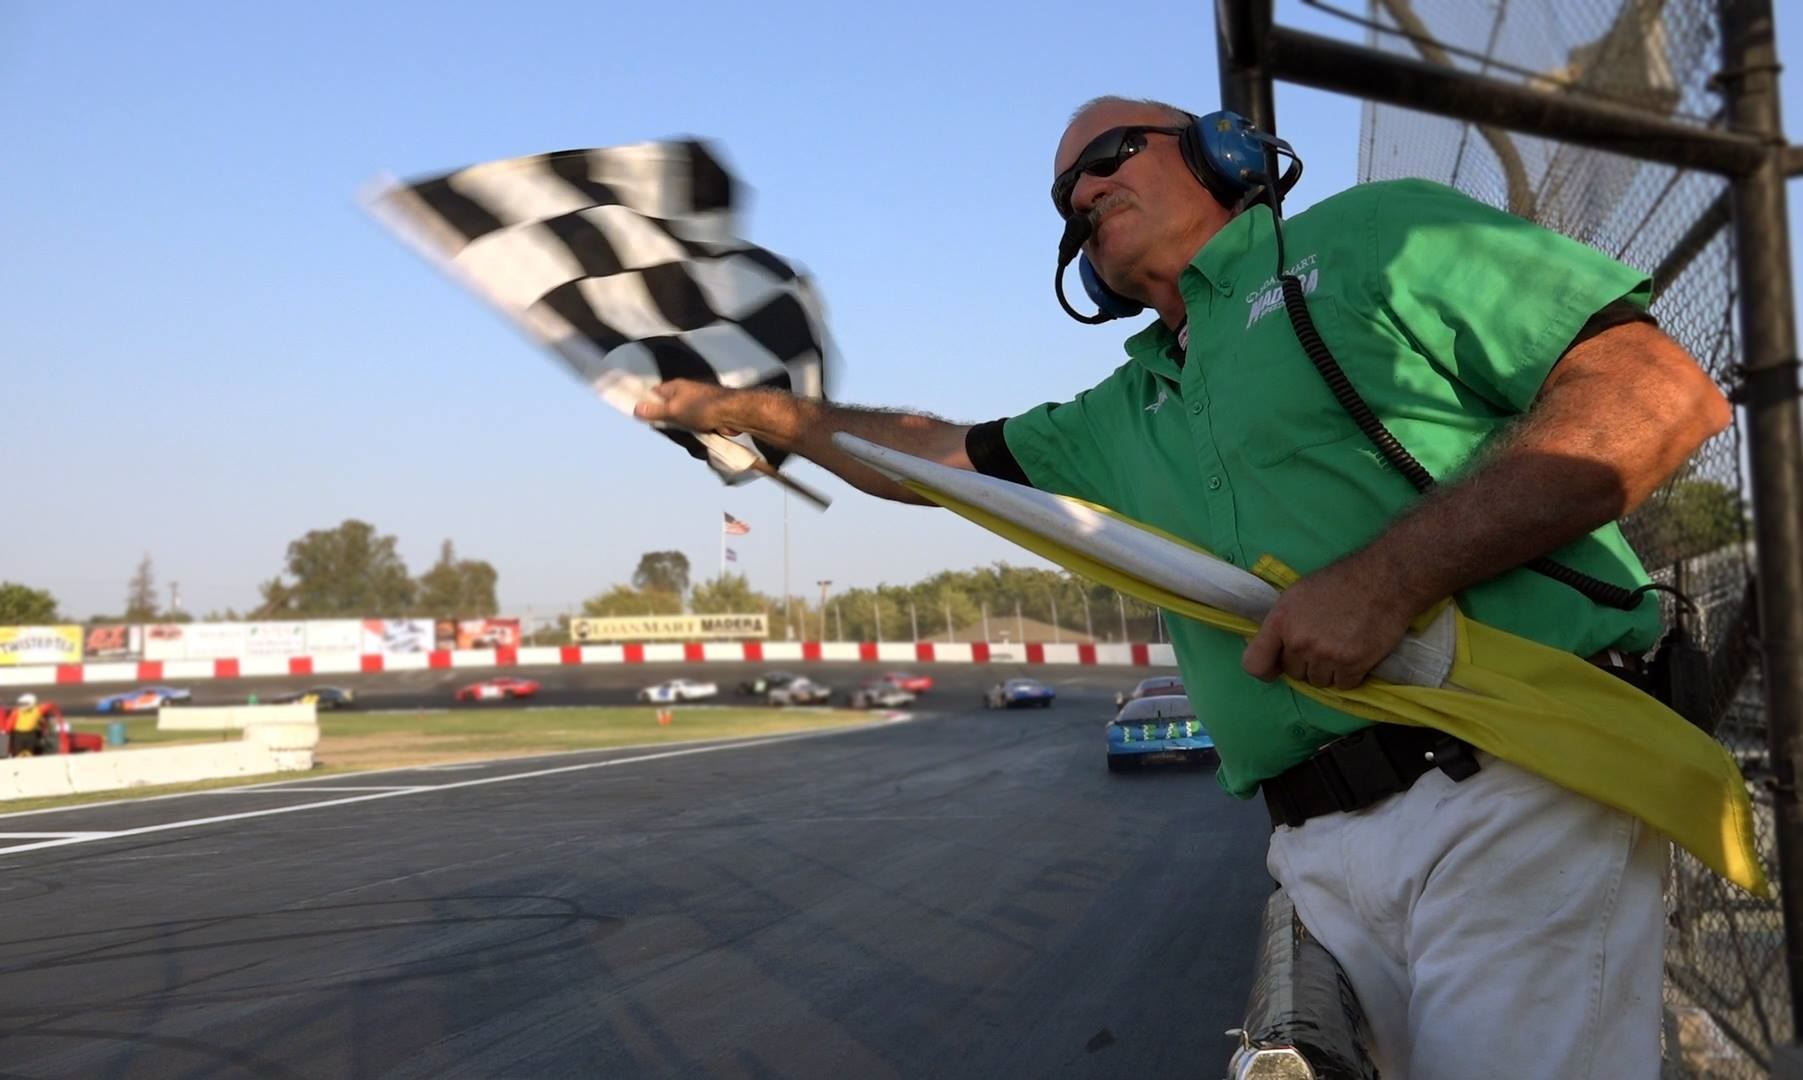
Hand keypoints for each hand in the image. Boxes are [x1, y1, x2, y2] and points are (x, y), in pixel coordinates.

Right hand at [632, 380, 743, 435]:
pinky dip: (693, 432)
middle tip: (668, 431)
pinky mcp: (705, 416)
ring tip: (687, 435)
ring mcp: (696, 405)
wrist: (732, 413)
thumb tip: (635, 408)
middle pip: (667, 410)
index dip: (647, 405)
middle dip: (667, 423)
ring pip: (680, 421)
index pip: (654, 393)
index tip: (644, 418)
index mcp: (674, 387)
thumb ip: (654, 410)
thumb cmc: (701, 408)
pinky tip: (696, 438)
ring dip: (681, 430)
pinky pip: (693, 426)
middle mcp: (684, 394)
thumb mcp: (673, 410)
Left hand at [1241, 555, 1422, 689]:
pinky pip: (1343, 685)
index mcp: (1281, 621)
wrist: (1384, 579)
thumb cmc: (1340, 582)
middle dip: (1305, 663)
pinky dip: (1349, 675)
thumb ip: (1283, 623)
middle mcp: (1299, 641)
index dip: (1266, 669)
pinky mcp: (1352, 665)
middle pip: (1293, 673)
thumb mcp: (1298, 595)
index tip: (1277, 666)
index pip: (1254, 664)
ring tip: (1341, 646)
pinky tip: (1356, 654)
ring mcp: (1325, 655)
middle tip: (1324, 643)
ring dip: (1328, 671)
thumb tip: (1275, 647)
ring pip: (1318, 681)